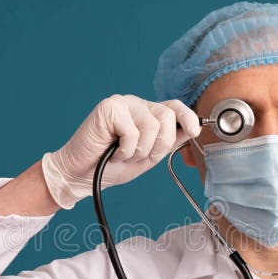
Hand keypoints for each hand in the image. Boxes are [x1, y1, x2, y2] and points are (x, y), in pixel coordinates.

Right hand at [41, 94, 201, 208]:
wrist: (83, 175)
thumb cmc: (112, 166)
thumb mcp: (148, 156)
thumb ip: (168, 142)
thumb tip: (191, 131)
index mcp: (147, 113)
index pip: (175, 107)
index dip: (188, 117)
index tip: (194, 132)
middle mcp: (136, 104)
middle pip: (167, 117)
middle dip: (159, 145)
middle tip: (140, 156)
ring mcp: (122, 104)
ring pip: (152, 126)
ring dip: (139, 150)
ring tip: (123, 154)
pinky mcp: (108, 108)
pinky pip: (133, 132)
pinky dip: (125, 150)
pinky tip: (112, 151)